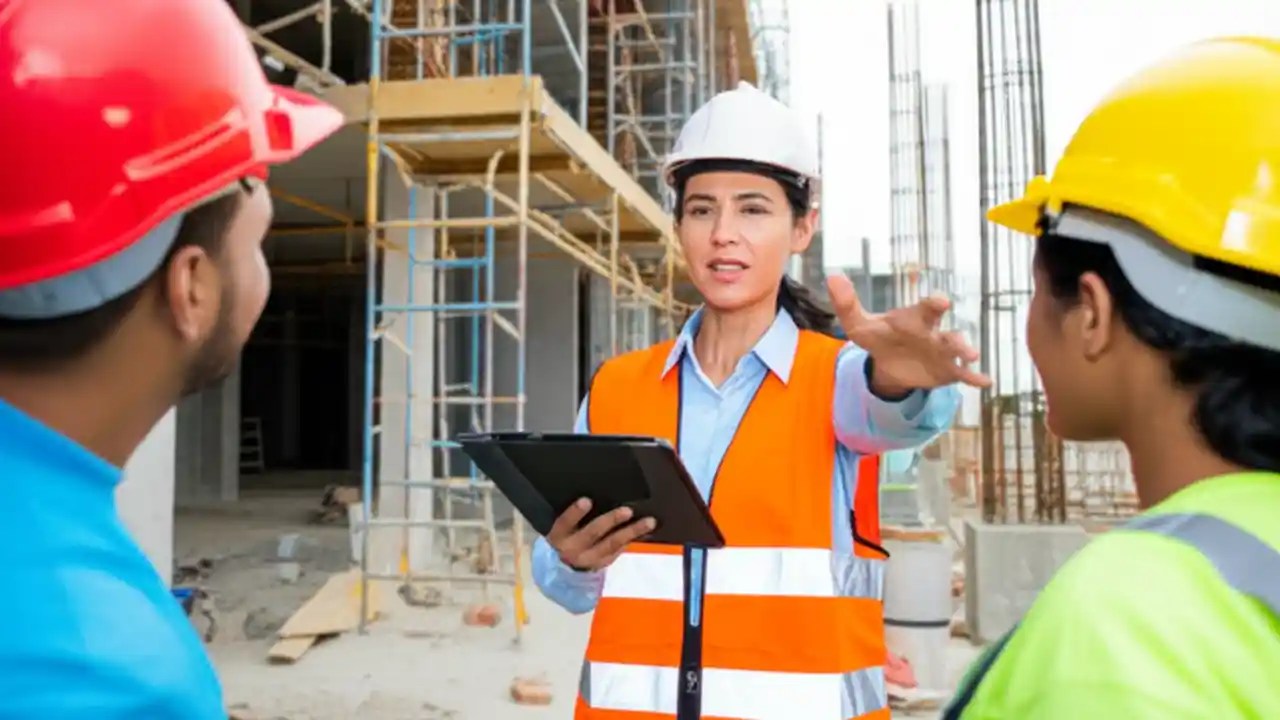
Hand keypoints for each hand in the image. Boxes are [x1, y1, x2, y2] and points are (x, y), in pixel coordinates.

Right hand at [546, 498, 655, 571]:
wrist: (559, 570)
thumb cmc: (561, 538)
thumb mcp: (559, 529)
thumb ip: (571, 516)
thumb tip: (593, 495)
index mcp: (558, 535)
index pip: (564, 523)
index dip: (574, 513)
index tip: (586, 501)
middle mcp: (572, 549)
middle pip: (593, 533)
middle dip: (611, 521)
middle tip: (627, 511)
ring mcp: (588, 559)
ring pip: (611, 544)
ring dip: (631, 532)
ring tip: (648, 522)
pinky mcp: (600, 565)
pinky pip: (617, 552)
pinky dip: (631, 540)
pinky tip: (644, 532)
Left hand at [826, 274, 991, 393]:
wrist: (890, 365)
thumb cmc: (879, 338)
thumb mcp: (859, 325)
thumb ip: (847, 304)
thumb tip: (832, 277)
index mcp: (914, 318)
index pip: (925, 309)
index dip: (933, 304)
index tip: (940, 302)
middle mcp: (933, 332)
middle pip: (946, 330)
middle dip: (954, 332)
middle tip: (961, 341)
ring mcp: (943, 352)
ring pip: (957, 350)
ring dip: (965, 351)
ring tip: (970, 356)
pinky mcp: (948, 371)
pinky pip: (964, 374)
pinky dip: (975, 377)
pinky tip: (987, 381)